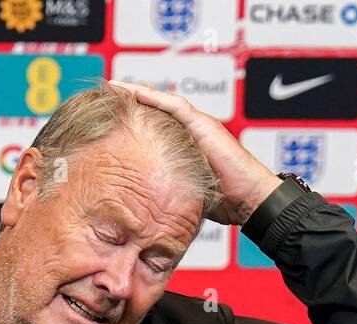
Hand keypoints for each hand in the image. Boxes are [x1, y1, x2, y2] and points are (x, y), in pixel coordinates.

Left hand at [108, 79, 281, 226]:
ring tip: (115, 87)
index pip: (155, 124)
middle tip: (107, 93)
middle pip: (156, 109)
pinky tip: (136, 93)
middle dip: (131, 100)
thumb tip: (140, 203)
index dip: (133, 117)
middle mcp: (191, 130)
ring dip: (139, 92)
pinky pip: (176, 107)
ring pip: (163, 102)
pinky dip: (156, 98)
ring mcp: (199, 125)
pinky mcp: (204, 125)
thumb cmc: (222, 200)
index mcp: (185, 144)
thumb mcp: (184, 191)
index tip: (110, 114)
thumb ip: (166, 186)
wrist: (248, 197)